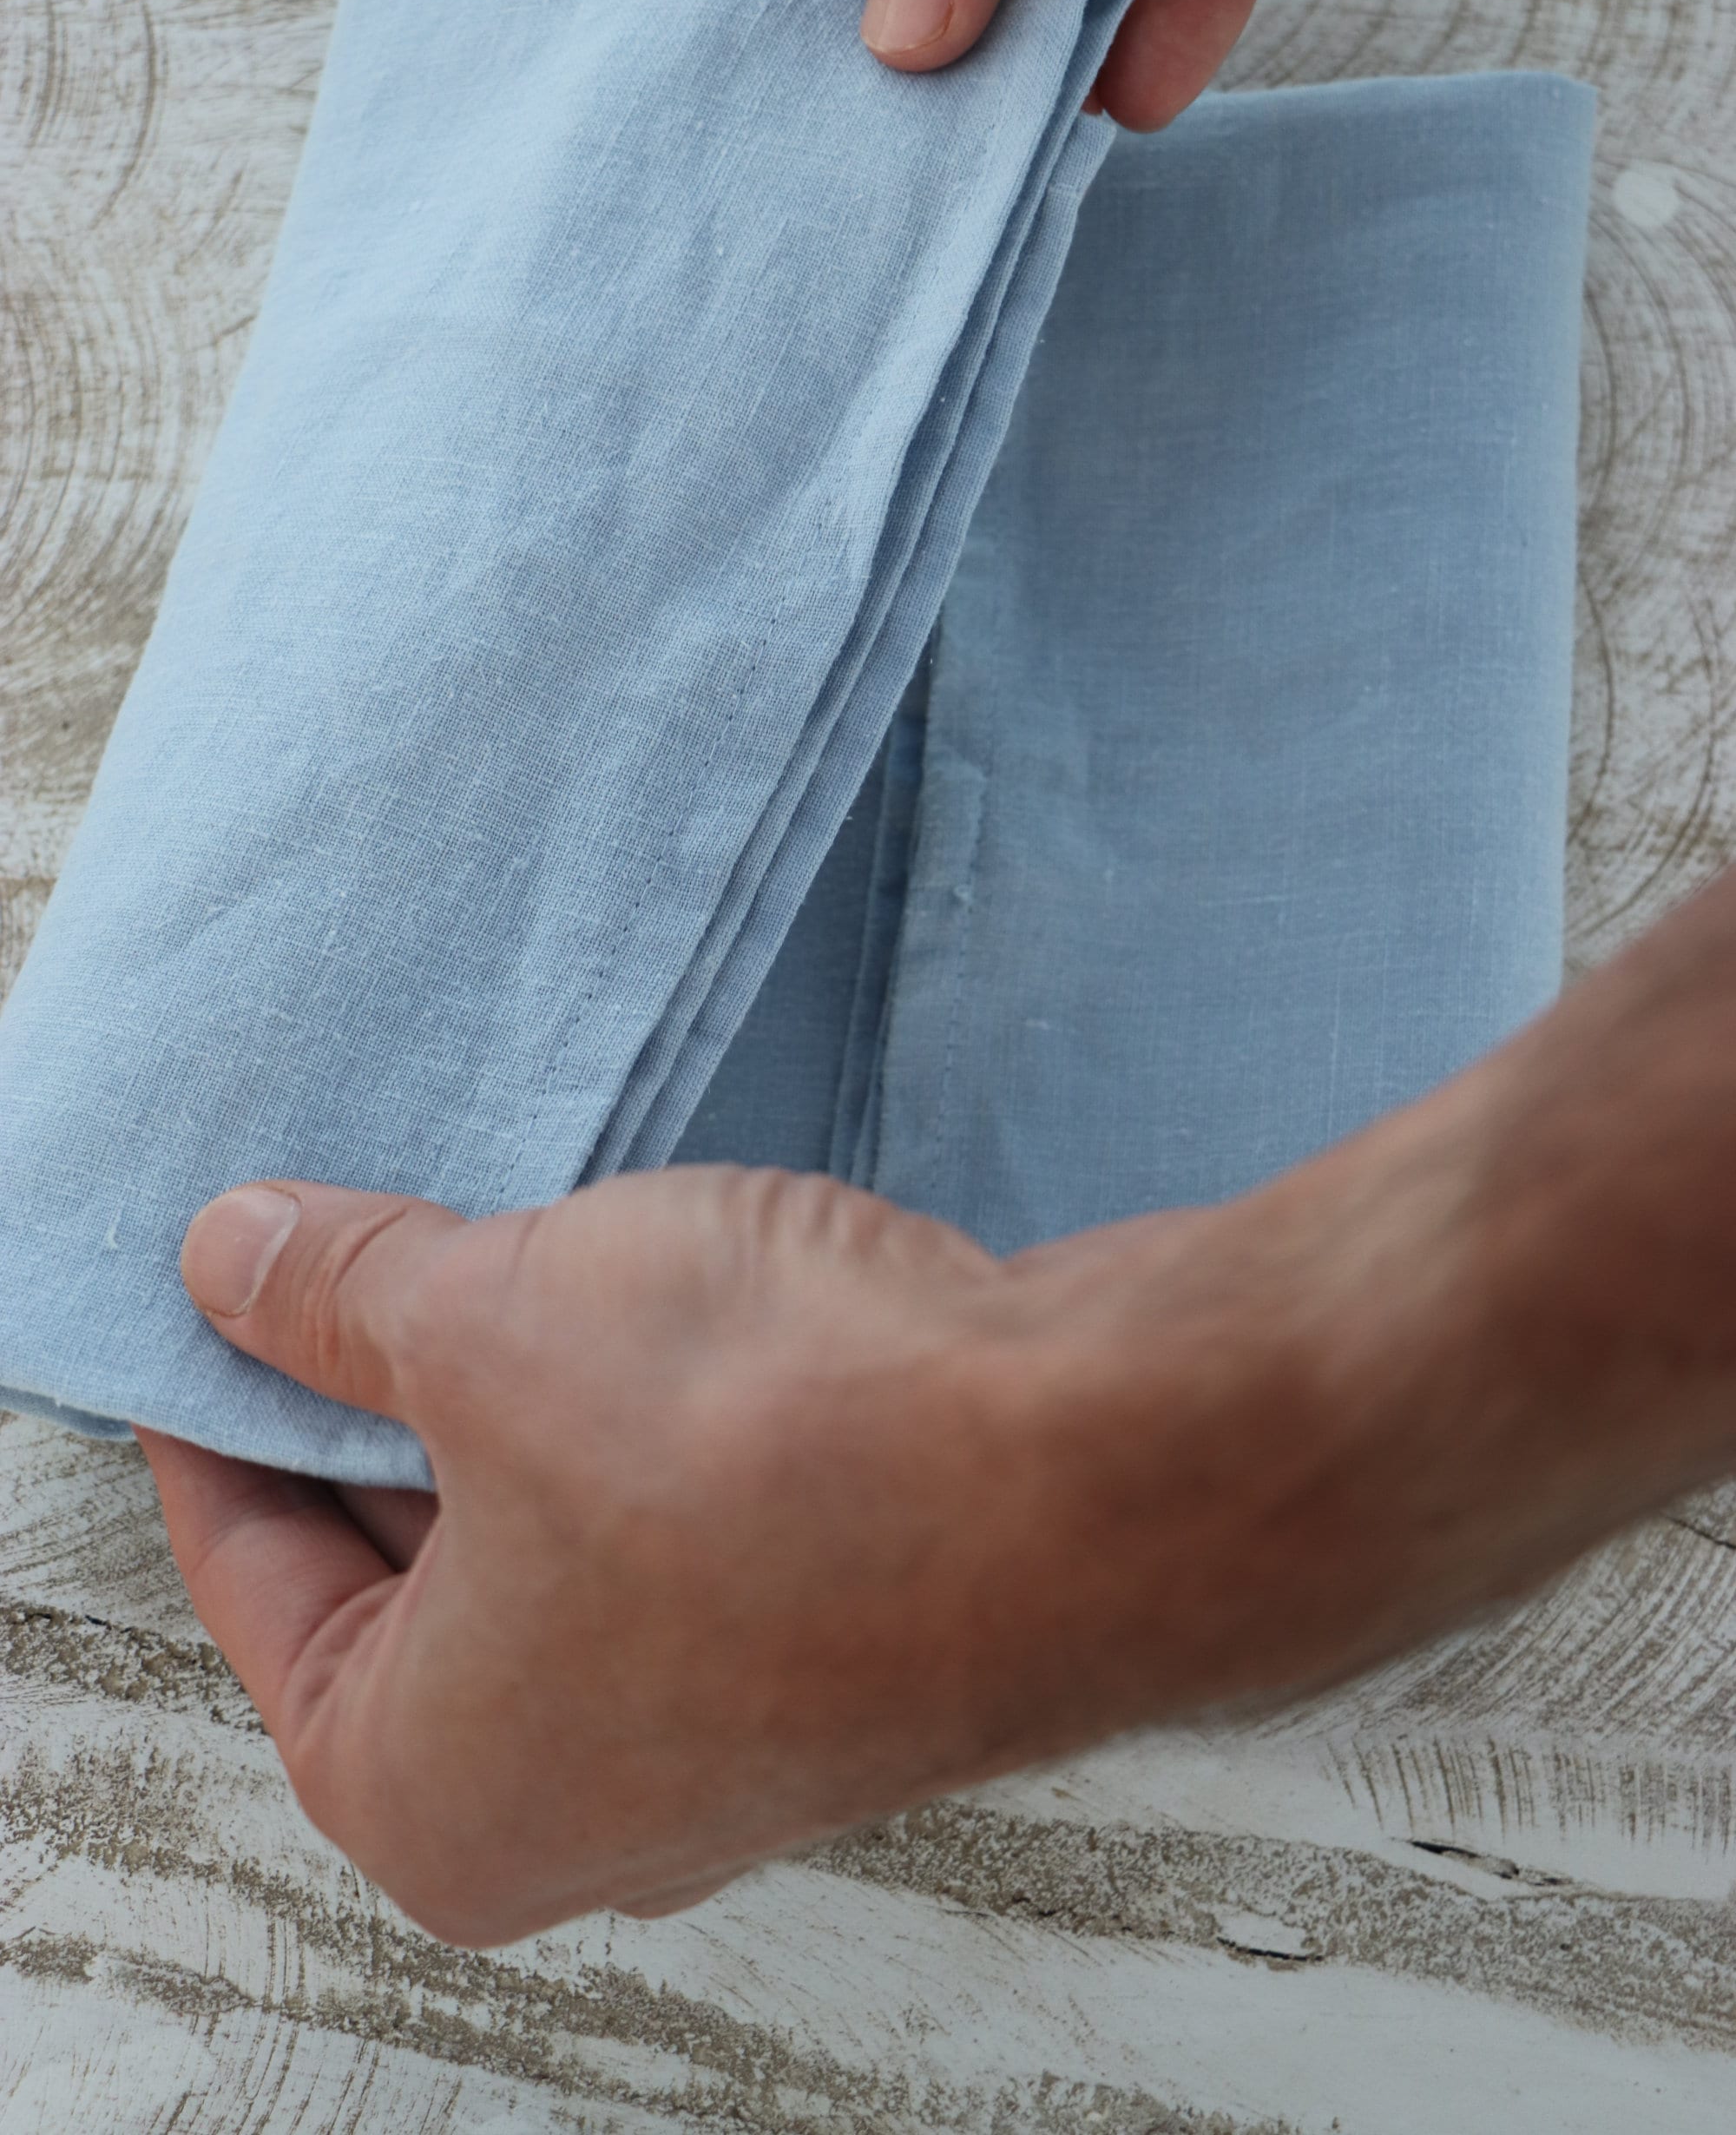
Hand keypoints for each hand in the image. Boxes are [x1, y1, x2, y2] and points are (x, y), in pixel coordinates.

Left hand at [137, 860, 1735, 1949]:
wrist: (1107, 1466)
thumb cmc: (778, 1450)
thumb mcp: (489, 1318)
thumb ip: (337, 1293)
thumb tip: (236, 1260)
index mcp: (432, 1792)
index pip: (250, 1572)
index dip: (217, 1399)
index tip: (219, 1279)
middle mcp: (577, 1806)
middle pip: (405, 1567)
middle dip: (374, 1388)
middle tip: (351, 1234)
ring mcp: (727, 1734)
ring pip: (555, 1535)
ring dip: (524, 1388)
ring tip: (506, 1235)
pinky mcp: (843, 1640)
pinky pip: (682, 1520)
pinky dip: (643, 1410)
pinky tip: (656, 1291)